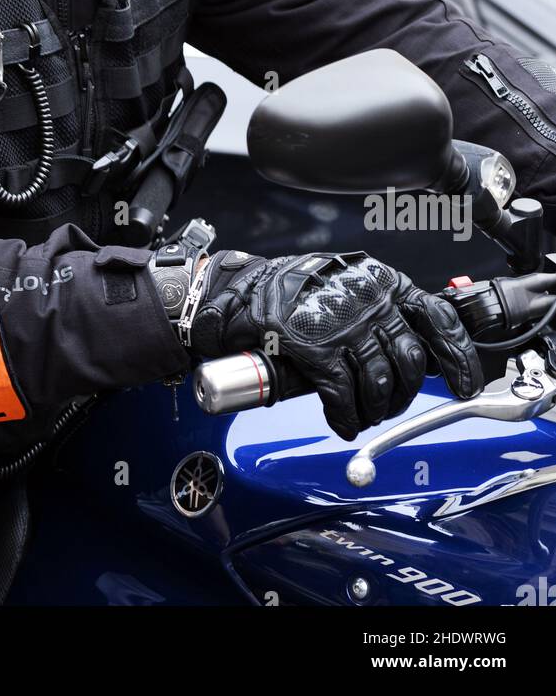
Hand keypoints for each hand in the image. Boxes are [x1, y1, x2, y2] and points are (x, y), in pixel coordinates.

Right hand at [184, 250, 482, 440]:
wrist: (238, 289)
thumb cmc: (291, 290)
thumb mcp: (346, 284)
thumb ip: (379, 309)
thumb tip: (416, 349)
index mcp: (380, 281)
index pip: (435, 317)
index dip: (457, 356)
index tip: (466, 384)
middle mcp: (367, 300)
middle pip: (409, 360)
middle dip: (404, 394)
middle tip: (389, 406)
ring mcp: (341, 324)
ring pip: (379, 382)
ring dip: (375, 410)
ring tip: (361, 417)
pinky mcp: (314, 348)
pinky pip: (343, 395)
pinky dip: (345, 416)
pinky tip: (341, 421)